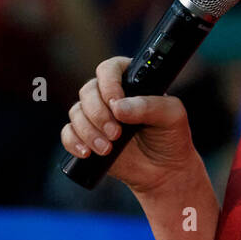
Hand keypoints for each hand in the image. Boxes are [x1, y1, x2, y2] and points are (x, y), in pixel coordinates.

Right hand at [61, 57, 199, 193]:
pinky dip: (73, 142)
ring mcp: (97, 116)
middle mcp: (110, 96)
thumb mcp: (172, 116)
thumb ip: (149, 106)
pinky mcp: (87, 137)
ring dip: (88, 131)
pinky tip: (86, 152)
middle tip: (115, 133)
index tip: (116, 104)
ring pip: (76, 112)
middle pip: (88, 91)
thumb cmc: (171, 137)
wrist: (164, 170)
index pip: (110, 69)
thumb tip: (119, 107)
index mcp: (131, 81)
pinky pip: (68, 133)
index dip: (109, 84)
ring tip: (107, 149)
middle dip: (98, 114)